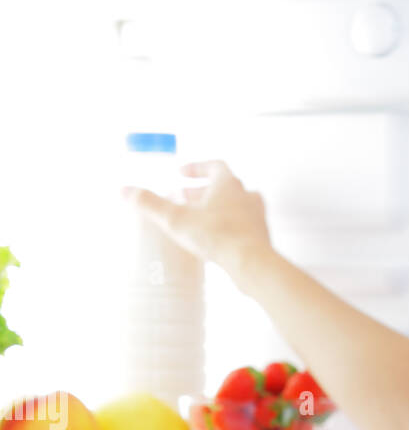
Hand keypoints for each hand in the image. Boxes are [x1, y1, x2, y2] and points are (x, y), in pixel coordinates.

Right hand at [122, 160, 271, 290]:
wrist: (252, 263)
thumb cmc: (217, 236)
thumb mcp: (176, 219)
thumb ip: (150, 204)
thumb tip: (125, 191)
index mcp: (228, 183)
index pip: (213, 166)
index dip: (196, 168)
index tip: (181, 173)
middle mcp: (246, 196)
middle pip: (225, 186)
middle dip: (203, 191)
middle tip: (185, 198)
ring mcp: (257, 217)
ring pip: (236, 207)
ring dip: (217, 209)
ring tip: (200, 219)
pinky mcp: (261, 238)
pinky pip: (243, 227)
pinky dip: (229, 228)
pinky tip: (216, 241)